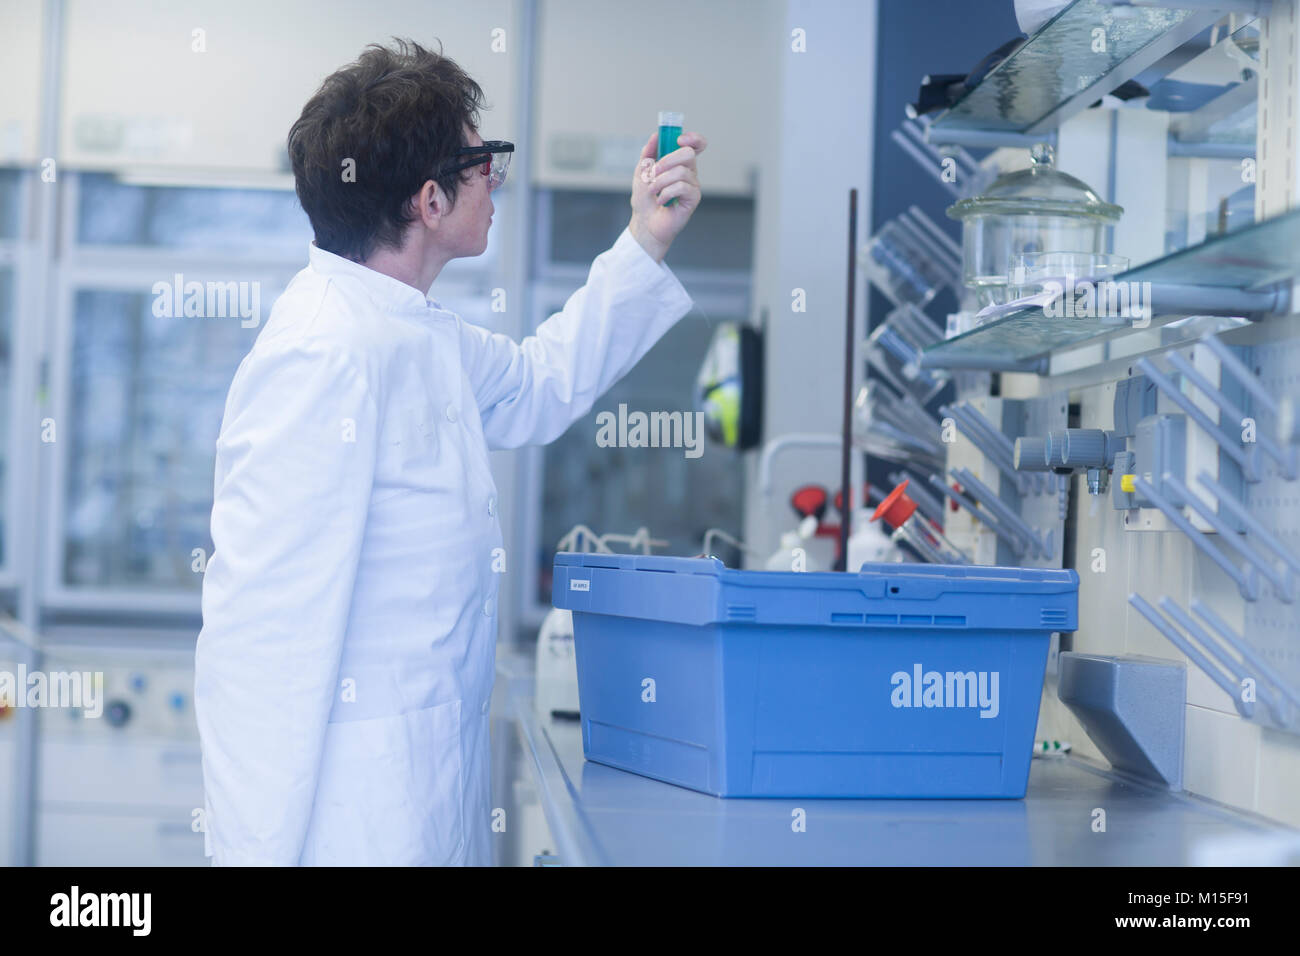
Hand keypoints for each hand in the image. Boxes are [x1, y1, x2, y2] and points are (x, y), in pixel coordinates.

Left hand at [628, 130, 705, 262]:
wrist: (644, 224)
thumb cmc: (644, 200)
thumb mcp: (641, 172)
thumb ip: (647, 153)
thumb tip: (655, 136)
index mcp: (679, 163)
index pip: (695, 145)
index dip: (693, 138)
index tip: (679, 139)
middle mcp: (689, 172)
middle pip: (688, 153)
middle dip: (667, 160)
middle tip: (653, 173)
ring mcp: (692, 185)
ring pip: (681, 171)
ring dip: (660, 181)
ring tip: (652, 190)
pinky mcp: (693, 198)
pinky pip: (681, 187)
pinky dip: (666, 193)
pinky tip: (660, 201)